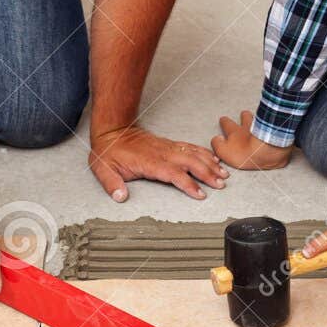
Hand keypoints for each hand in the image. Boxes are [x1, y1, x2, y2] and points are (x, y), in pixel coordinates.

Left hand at [89, 125, 225, 201]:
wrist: (112, 130)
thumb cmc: (109, 151)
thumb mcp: (103, 169)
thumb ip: (112, 184)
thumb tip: (120, 197)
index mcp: (149, 162)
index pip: (174, 173)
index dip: (188, 184)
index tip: (200, 194)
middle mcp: (162, 153)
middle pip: (190, 162)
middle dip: (208, 173)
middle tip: (221, 185)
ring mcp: (167, 147)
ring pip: (194, 153)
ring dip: (210, 163)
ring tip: (223, 174)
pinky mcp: (169, 144)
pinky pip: (190, 147)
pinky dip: (204, 153)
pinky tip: (214, 159)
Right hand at [212, 110, 292, 170]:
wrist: (268, 150)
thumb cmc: (247, 152)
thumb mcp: (224, 151)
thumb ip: (217, 145)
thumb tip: (216, 139)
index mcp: (235, 131)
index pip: (226, 123)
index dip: (224, 122)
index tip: (223, 120)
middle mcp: (248, 126)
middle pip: (245, 117)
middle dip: (243, 116)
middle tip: (243, 114)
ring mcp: (263, 127)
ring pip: (259, 119)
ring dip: (257, 118)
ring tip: (257, 118)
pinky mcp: (275, 132)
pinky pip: (273, 125)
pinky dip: (272, 124)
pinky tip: (274, 126)